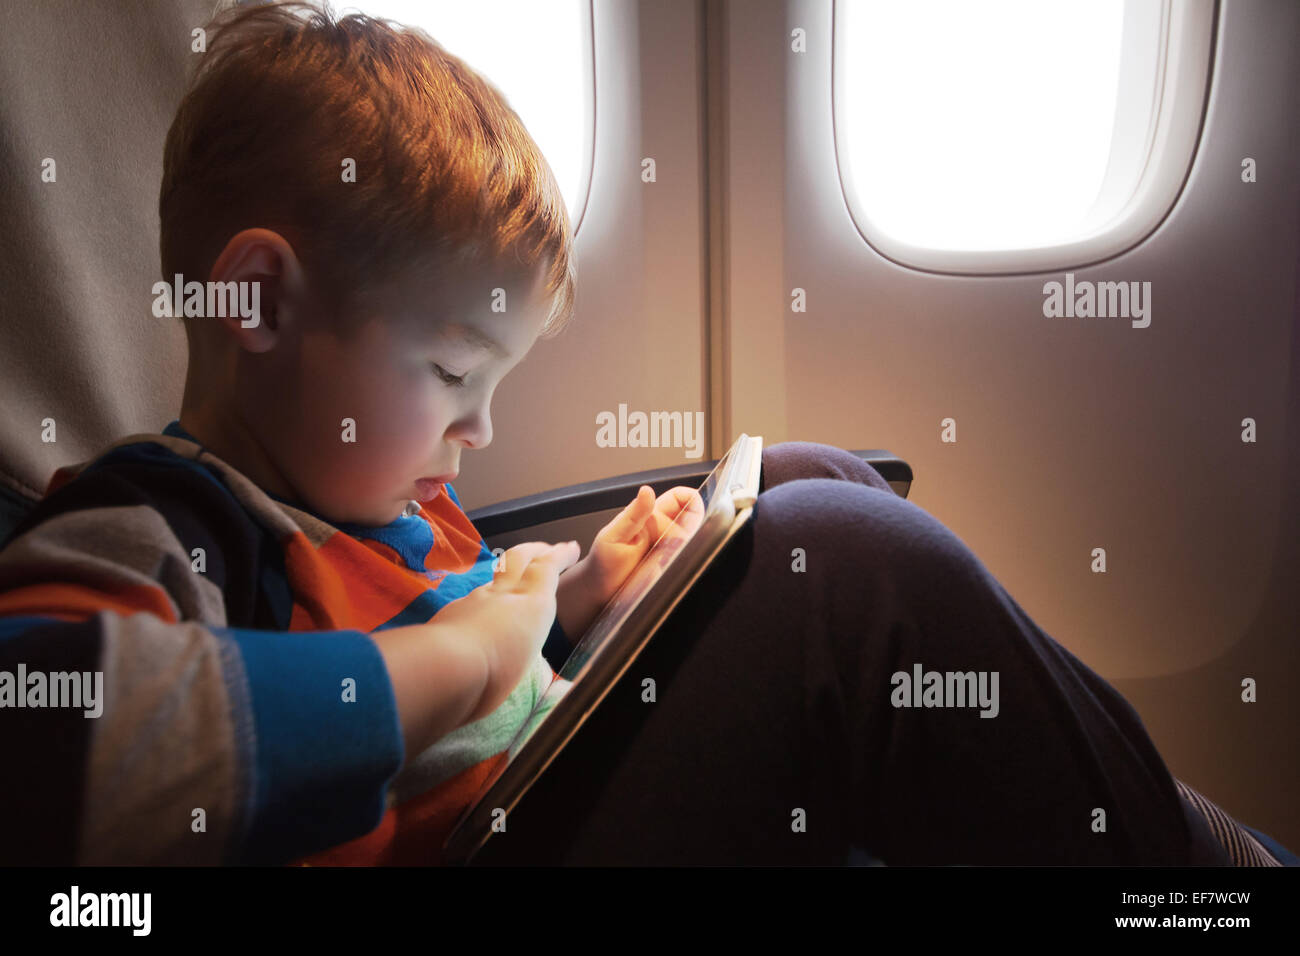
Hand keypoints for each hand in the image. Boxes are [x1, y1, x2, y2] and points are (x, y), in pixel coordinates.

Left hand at [432, 539, 580, 720]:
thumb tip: (530, 666)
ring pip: (494, 579)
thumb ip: (526, 658)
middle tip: (545, 550)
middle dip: (535, 549)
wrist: (442, 668)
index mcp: (531, 606)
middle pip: (519, 557)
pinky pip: (472, 600)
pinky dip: (483, 601)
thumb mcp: (523, 671)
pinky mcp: (450, 612)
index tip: (570, 547)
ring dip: (507, 575)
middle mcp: (502, 595)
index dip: (560, 555)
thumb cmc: (492, 677)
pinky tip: (481, 615)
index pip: (547, 568)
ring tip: (514, 584)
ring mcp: (473, 600)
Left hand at [583, 484, 705, 607]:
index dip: (692, 500)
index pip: (681, 498)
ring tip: (665, 562)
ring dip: (689, 551)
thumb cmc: (601, 564)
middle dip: (693, 531)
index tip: (693, 513)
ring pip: (695, 544)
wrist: (599, 595)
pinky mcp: (673, 570)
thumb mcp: (613, 537)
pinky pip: (689, 565)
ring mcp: (671, 552)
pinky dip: (687, 567)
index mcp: (651, 517)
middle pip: (695, 522)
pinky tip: (669, 573)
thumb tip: (646, 491)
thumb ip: (632, 515)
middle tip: (674, 546)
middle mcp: (665, 532)